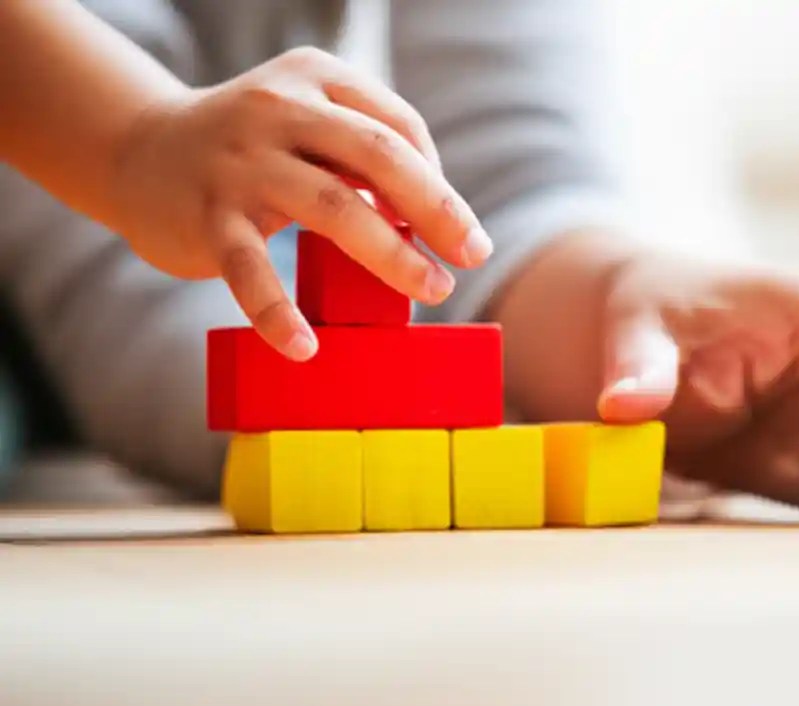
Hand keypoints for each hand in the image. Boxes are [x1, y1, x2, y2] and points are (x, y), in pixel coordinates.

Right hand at [110, 47, 491, 359]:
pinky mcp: (207, 214)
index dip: (437, 178)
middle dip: (438, 209)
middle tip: (473, 255)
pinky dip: (279, 313)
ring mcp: (241, 161)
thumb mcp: (308, 123)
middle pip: (380, 155)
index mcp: (315, 78)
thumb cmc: (252, 149)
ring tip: (431, 290)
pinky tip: (306, 346)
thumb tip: (434, 221)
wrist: (137, 153)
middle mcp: (279, 108)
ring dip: (392, 256)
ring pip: (332, 206)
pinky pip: (251, 269)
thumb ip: (364, 157)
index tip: (455, 228)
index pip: (398, 126)